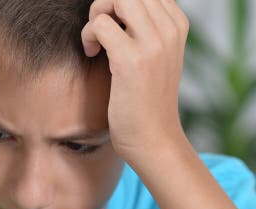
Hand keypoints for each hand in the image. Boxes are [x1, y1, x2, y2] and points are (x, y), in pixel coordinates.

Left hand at [81, 0, 189, 161]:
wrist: (153, 138)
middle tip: (99, 33)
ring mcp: (153, 43)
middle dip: (105, 6)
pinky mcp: (131, 60)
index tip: (114, 27)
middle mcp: (169, 29)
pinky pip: (100, 25)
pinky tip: (92, 54)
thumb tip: (116, 8)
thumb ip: (145, 29)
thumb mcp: (155, 56)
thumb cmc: (145, 100)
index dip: (120, 4)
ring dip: (96, 18)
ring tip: (95, 42)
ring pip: (115, 0)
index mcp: (177, 24)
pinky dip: (89, 36)